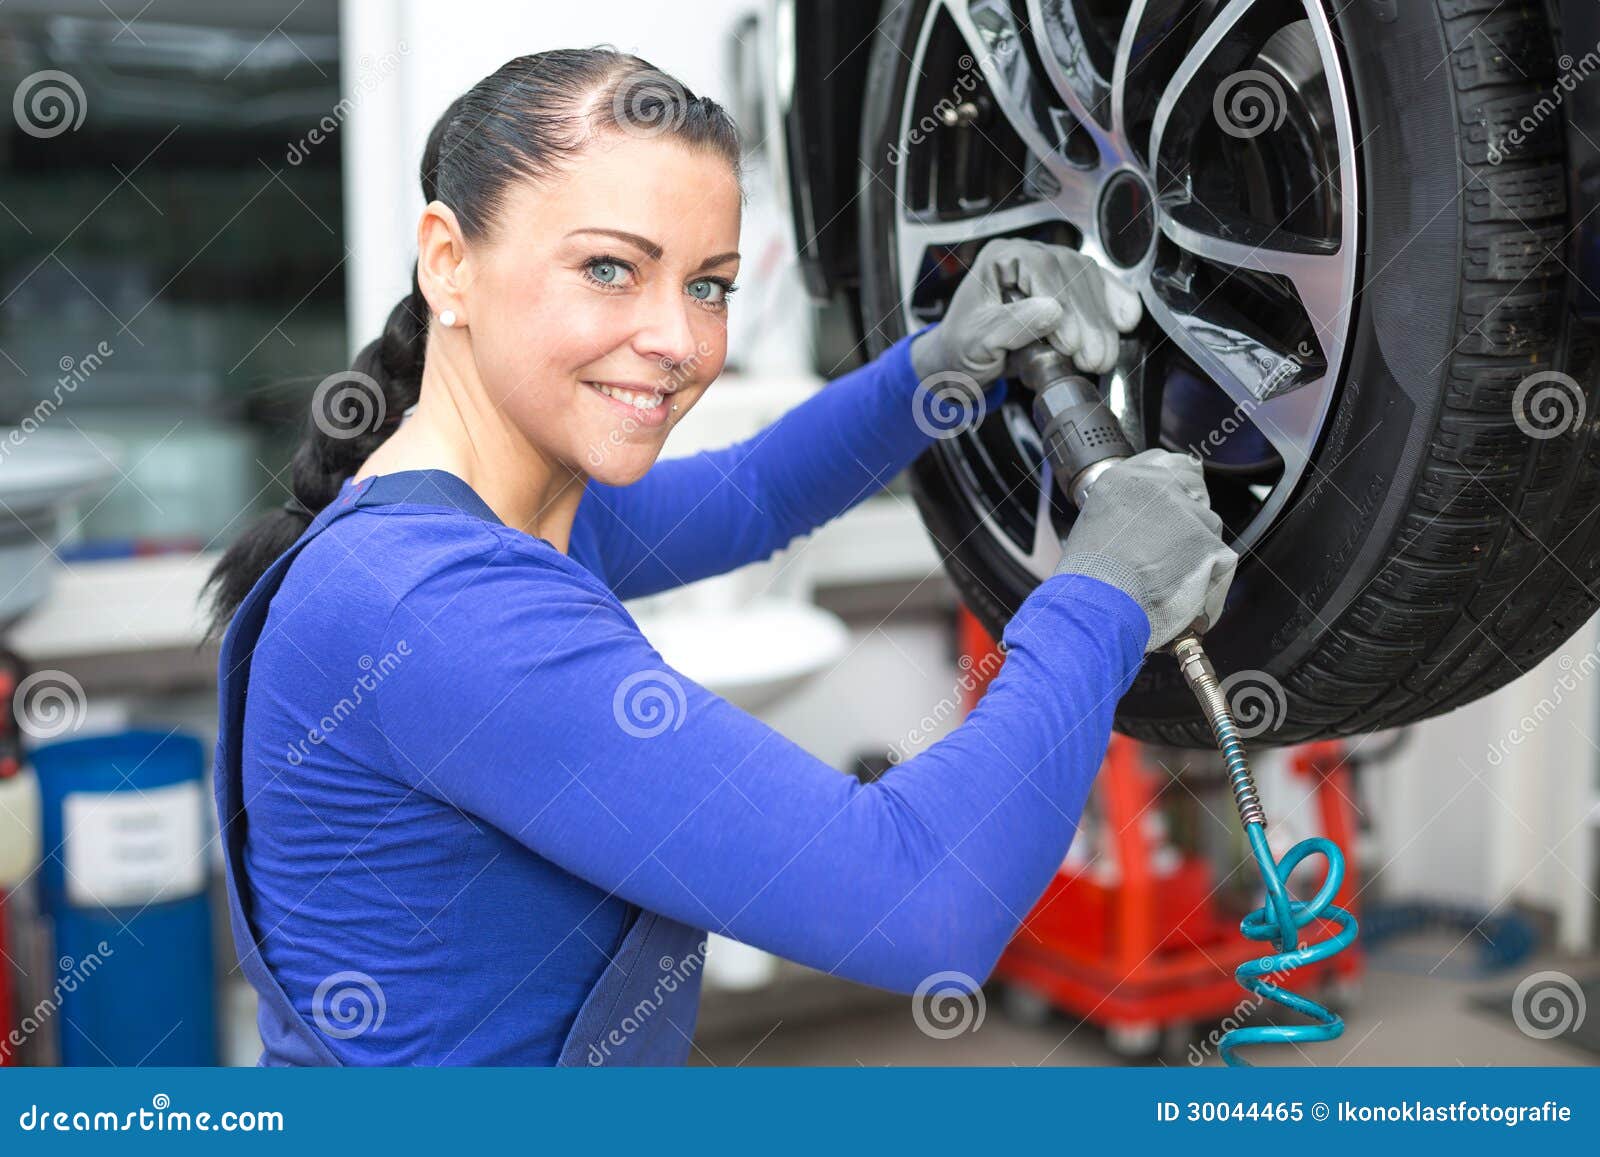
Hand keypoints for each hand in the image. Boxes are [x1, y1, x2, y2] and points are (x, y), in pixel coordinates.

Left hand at [910, 238, 1141, 385]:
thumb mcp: (975, 341)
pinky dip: (1115, 306)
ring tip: (1101, 358)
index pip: (1040, 268)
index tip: (1070, 341)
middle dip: (1087, 321)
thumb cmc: (961, 349)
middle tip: (1092, 359)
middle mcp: (1029, 257)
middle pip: (1071, 275)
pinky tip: (1125, 323)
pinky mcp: (1068, 291)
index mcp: (1000, 258)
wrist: (962, 364)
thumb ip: (1012, 325)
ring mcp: (1051, 272)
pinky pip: (1099, 289)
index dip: (1062, 303)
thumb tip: (1053, 311)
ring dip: (1102, 321)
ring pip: (1089, 283)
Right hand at [1052, 449, 1236, 651]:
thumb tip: (1149, 514)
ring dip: (1198, 548)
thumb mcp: (1096, 523)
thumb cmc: (1090, 579)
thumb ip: (1128, 507)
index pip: (1168, 462)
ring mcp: (1184, 512)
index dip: (1175, 486)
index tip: (1174, 502)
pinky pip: (1221, 558)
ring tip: (1166, 574)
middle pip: (1194, 487)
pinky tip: (1181, 587)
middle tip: (1172, 546)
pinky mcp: (1206, 541)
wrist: (1097, 607)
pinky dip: (1209, 577)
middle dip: (1190, 515)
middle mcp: (1156, 486)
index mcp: (1124, 478)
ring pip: (1208, 525)